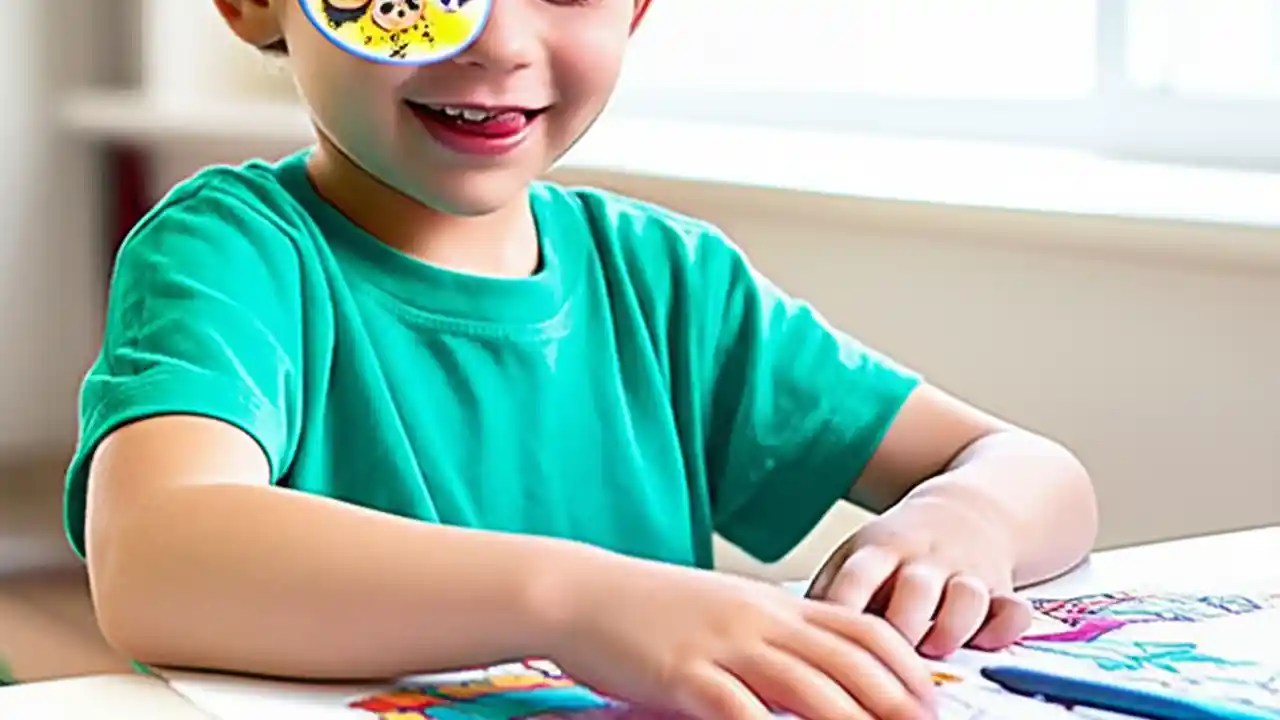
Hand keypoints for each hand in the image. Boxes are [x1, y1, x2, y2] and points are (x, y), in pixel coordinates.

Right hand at [548, 551, 937, 719]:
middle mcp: (758, 620)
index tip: (930, 698)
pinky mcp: (685, 675)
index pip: (859, 627)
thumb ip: (769, 635)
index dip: (903, 664)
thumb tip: (813, 668)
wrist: (582, 593)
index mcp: (772, 604)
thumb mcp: (722, 609)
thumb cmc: (649, 607)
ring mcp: (723, 646)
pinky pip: (740, 712)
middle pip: (847, 660)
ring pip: (809, 687)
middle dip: (896, 700)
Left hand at [806, 496, 1032, 658]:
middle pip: (914, 590)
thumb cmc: (900, 547)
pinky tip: (987, 641)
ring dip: (950, 629)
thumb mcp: (859, 554)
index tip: (826, 645)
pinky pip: (1013, 610)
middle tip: (885, 659)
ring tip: (933, 650)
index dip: (843, 610)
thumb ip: (830, 592)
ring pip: (965, 599)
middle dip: (902, 627)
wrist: (970, 507)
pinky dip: (1005, 627)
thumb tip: (789, 636)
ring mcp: (966, 572)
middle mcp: (925, 560)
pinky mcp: (1004, 588)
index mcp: (880, 549)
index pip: (856, 577)